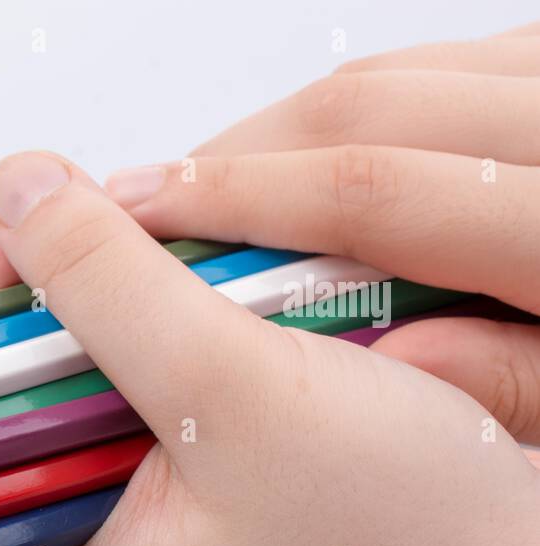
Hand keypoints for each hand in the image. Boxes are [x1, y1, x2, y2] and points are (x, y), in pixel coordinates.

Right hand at [102, 19, 539, 444]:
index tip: (138, 216)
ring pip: (408, 68)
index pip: (379, 191)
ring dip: (292, 118)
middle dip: (243, 148)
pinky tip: (320, 146)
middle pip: (374, 103)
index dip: (242, 201)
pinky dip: (372, 97)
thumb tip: (393, 370)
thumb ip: (518, 391)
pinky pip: (462, 60)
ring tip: (213, 178)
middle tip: (145, 198)